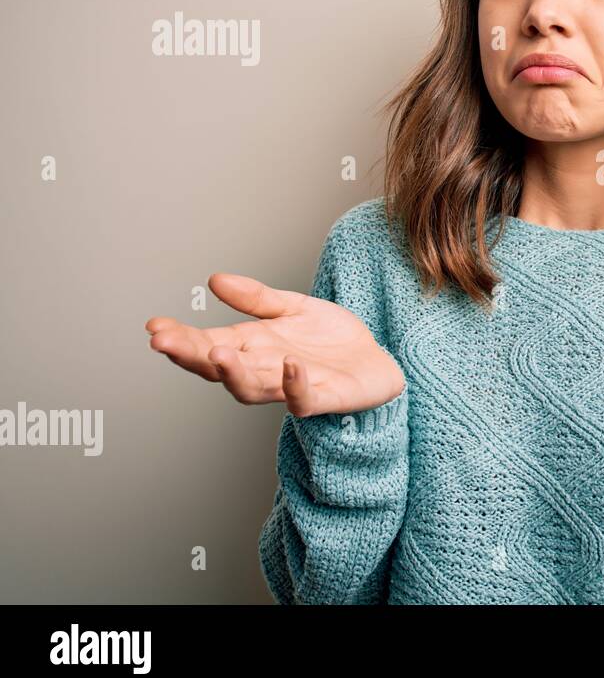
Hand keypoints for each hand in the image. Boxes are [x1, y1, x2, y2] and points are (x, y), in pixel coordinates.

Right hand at [145, 272, 404, 416]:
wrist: (375, 360)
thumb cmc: (330, 340)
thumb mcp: (292, 307)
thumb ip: (256, 298)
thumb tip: (215, 279)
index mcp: (252, 347)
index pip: (206, 344)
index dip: (180, 338)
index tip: (154, 326)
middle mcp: (265, 370)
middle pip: (219, 368)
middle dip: (191, 356)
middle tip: (165, 342)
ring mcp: (291, 387)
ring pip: (253, 389)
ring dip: (233, 373)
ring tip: (216, 352)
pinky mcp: (324, 398)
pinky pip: (304, 398)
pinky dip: (295, 384)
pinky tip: (290, 364)